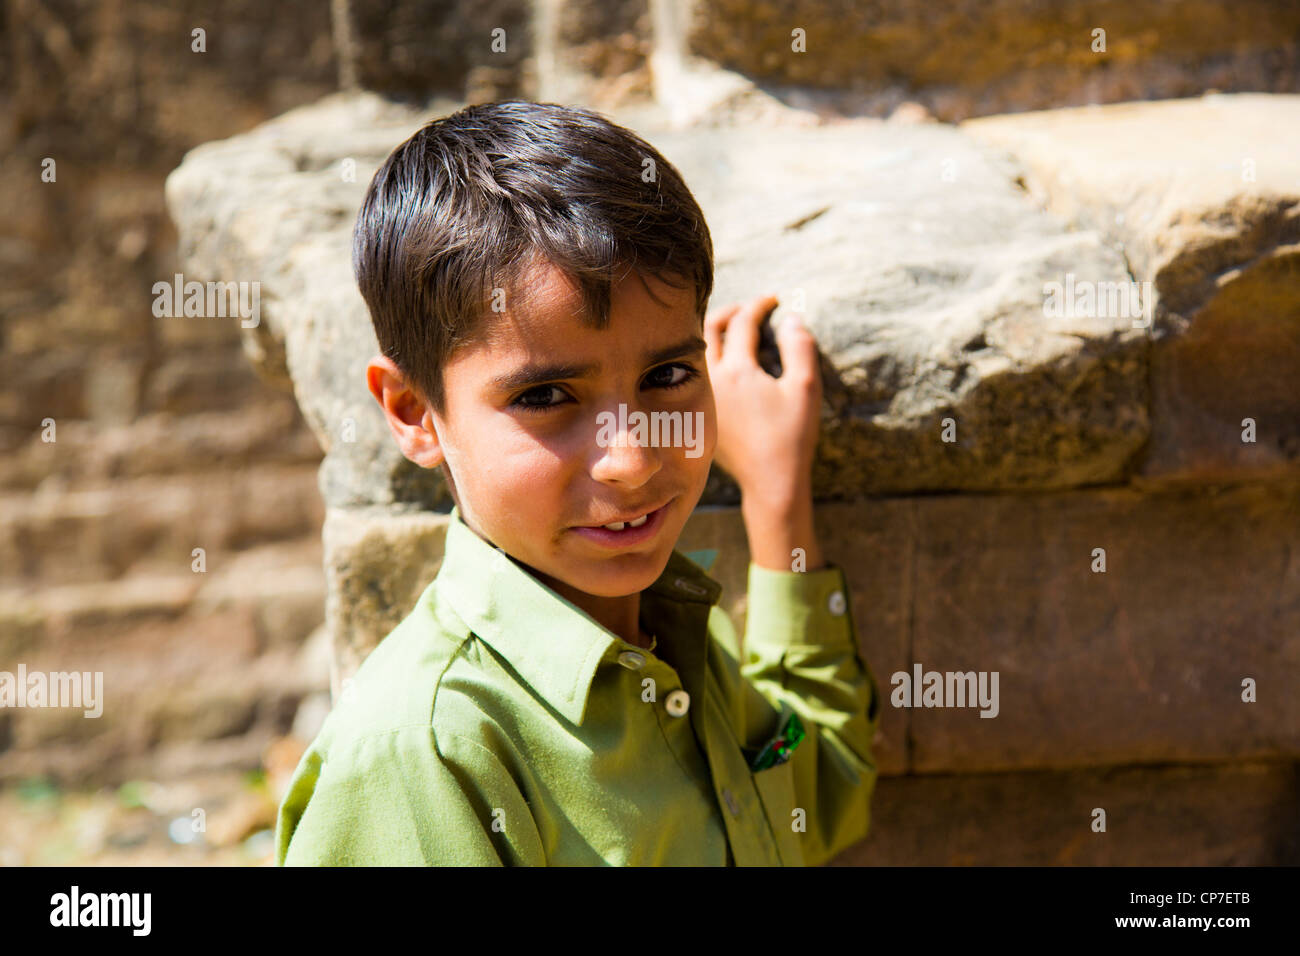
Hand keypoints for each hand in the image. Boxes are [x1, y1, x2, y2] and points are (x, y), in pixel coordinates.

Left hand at [704, 294, 822, 510]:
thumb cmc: (791, 436)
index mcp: (738, 370)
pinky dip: (713, 357)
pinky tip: (730, 363)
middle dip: (731, 312)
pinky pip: (701, 372)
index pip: (743, 322)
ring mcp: (705, 396)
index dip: (760, 305)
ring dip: (717, 333)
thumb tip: (791, 318)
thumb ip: (800, 347)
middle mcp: (713, 380)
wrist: (770, 481)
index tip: (774, 300)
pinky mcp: (704, 411)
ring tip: (735, 331)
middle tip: (749, 309)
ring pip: (701, 351)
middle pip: (710, 328)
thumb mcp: (806, 388)